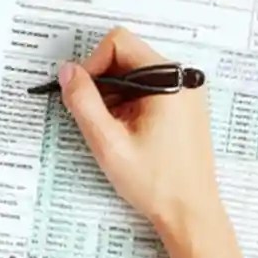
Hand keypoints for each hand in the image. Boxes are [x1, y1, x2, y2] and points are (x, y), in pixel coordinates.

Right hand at [57, 28, 222, 231]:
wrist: (191, 214)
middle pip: (126, 55)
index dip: (92, 65)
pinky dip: (129, 103)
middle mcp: (182, 79)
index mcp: (169, 80)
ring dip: (115, 95)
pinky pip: (149, 89)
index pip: (118, 43)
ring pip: (135, 73)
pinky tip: (127, 133)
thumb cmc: (155, 182)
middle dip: (103, 82)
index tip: (82, 96)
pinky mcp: (184, 106)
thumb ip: (83, 102)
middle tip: (96, 119)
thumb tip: (67, 71)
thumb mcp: (108, 143)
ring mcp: (186, 92)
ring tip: (114, 131)